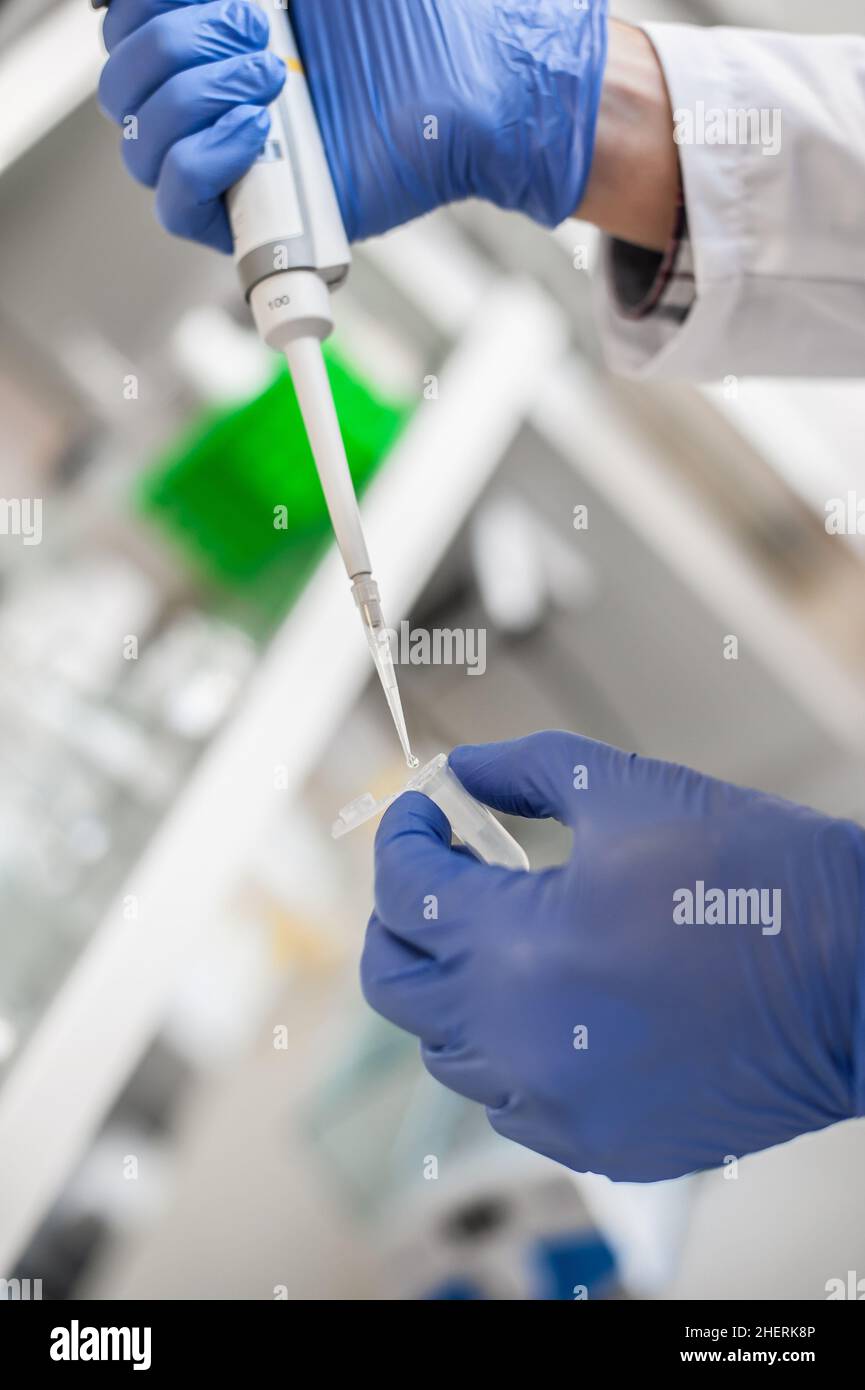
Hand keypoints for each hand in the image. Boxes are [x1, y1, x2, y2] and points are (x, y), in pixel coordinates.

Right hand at [98, 0, 608, 250]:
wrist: (475, 88)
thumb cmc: (414, 24)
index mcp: (213, 42)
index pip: (126, 34)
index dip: (140, 11)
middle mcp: (213, 102)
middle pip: (122, 87)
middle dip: (173, 46)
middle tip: (257, 34)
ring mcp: (232, 163)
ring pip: (140, 144)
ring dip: (192, 96)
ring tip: (273, 78)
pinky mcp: (259, 221)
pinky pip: (178, 205)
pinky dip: (200, 161)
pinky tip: (255, 132)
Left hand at [362, 733, 864, 1181]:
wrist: (864, 982)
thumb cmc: (760, 881)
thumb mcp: (631, 790)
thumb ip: (523, 770)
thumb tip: (462, 769)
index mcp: (516, 948)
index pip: (403, 891)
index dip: (401, 837)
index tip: (422, 812)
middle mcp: (518, 1042)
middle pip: (396, 983)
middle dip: (401, 917)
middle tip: (438, 874)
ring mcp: (557, 1105)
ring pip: (448, 1049)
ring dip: (454, 984)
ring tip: (503, 933)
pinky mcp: (600, 1143)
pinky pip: (510, 1101)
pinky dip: (508, 1048)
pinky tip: (551, 1002)